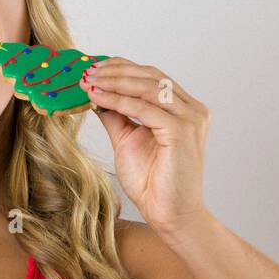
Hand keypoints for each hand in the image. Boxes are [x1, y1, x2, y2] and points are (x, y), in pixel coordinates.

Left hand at [83, 57, 210, 235]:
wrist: (167, 213)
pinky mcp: (181, 132)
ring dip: (115, 81)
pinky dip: (119, 100)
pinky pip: (145, 109)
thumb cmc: (152, 181)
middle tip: (87, 71)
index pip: (151, 75)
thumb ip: (117, 114)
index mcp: (183, 108)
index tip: (92, 65)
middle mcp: (192, 109)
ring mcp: (190, 119)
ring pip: (149, 87)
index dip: (121, 66)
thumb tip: (96, 92)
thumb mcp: (127, 139)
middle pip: (151, 76)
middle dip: (115, 70)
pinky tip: (98, 98)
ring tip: (89, 81)